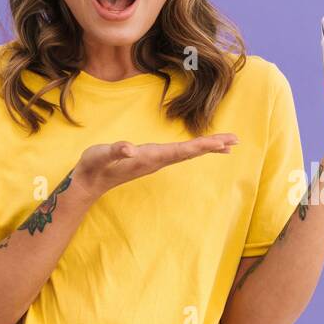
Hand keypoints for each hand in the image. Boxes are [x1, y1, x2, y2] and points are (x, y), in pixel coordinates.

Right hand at [74, 133, 238, 199]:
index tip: (221, 143)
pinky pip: (180, 154)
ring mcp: (156, 161)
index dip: (201, 145)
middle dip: (212, 146)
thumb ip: (114, 151)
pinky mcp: (152, 160)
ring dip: (207, 148)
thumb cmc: (93, 167)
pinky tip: (203, 148)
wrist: (88, 183)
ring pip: (187, 154)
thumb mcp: (99, 156)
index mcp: (149, 158)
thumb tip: (130, 149)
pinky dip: (195, 149)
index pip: (181, 151)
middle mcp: (157, 161)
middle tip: (235, 140)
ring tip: (228, 144)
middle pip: (190, 153)